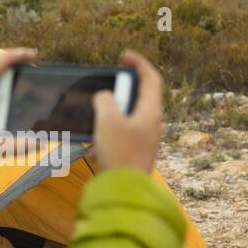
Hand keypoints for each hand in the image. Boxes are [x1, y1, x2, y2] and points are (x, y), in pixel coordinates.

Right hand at [91, 50, 163, 173]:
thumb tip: (104, 98)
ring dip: (112, 112)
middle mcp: (152, 125)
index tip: (124, 56)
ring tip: (96, 116)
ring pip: (129, 116)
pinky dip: (109, 131)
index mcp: (151, 112)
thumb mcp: (107, 119)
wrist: (125, 192)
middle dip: (122, 89)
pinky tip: (95, 142)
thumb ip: (105, 100)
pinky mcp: (135, 154)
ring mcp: (145, 140)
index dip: (139, 63)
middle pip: (141, 96)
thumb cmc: (120, 154)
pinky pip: (122, 134)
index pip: (151, 78)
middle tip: (107, 86)